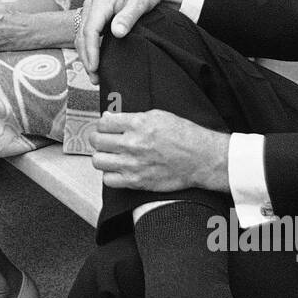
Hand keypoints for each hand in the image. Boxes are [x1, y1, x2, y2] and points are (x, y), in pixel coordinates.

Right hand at [78, 0, 183, 81]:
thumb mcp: (141, 2)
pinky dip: (90, 50)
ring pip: (82, 37)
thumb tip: (117, 33)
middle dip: (86, 58)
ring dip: (86, 56)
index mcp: (101, 1)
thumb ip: (129, 17)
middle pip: (82, 36)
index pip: (90, 29)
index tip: (95, 67)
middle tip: (95, 78)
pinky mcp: (94, 17)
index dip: (91, 50)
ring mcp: (91, 11)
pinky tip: (96, 62)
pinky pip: (87, 36)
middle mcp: (91, 6)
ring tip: (95, 76)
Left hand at [90, 109, 229, 192]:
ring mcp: (133, 164)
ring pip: (98, 161)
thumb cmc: (184, 136)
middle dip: (99, 139)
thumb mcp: (158, 116)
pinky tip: (119, 169)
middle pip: (96, 141)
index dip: (103, 124)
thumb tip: (109, 118)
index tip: (107, 127)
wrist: (201, 158)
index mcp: (138, 124)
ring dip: (102, 157)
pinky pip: (108, 180)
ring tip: (111, 155)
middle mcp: (132, 143)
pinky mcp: (136, 182)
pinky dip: (110, 175)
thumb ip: (131, 117)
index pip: (103, 122)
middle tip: (105, 140)